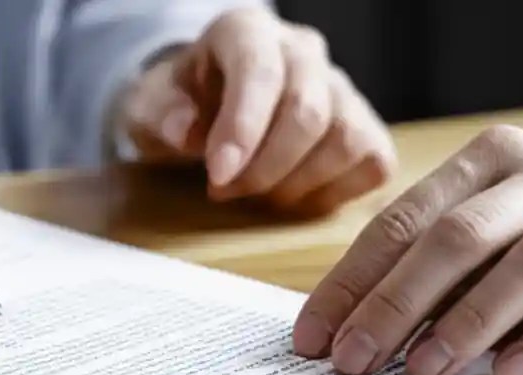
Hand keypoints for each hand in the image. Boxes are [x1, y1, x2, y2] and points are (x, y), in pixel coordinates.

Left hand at [120, 7, 394, 215]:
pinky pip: (372, 164)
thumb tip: (185, 131)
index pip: (261, 71)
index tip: (218, 177)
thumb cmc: (180, 104)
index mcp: (247, 31)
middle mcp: (303, 49)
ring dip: (297, 185)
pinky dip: (335, 193)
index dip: (243, 129)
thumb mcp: (149, 107)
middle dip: (264, 168)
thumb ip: (161, 115)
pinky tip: (295, 195)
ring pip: (346, 139)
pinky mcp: (366, 126)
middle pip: (308, 110)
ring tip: (258, 194)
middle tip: (224, 192)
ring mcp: (341, 87)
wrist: (206, 107)